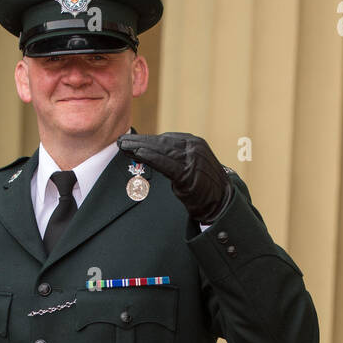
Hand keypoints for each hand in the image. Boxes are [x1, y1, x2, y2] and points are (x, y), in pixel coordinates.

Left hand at [118, 131, 232, 223]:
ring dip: (140, 148)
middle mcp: (193, 146)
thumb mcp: (190, 167)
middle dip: (140, 142)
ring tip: (123, 147)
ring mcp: (192, 159)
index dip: (146, 140)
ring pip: (161, 150)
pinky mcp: (188, 173)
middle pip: (161, 142)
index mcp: (193, 143)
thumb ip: (176, 159)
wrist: (221, 203)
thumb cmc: (204, 189)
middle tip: (121, 141)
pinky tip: (138, 154)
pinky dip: (151, 158)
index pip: (165, 139)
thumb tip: (155, 153)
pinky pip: (166, 164)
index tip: (130, 141)